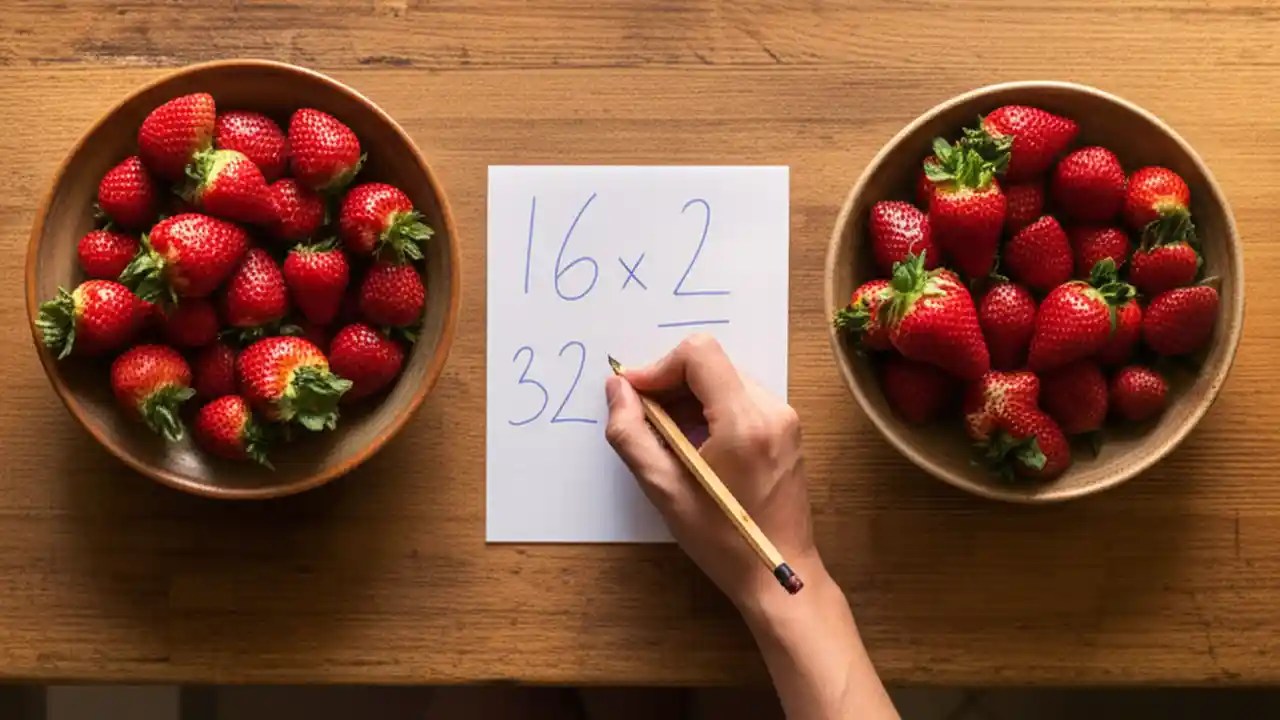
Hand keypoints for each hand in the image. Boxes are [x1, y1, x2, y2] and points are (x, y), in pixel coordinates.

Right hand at [604, 334, 817, 607]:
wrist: (776, 578)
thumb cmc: (722, 543)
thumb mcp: (664, 490)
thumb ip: (631, 434)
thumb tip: (617, 389)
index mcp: (745, 422)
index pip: (699, 353)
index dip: (657, 367)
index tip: (634, 395)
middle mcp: (772, 410)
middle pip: (711, 364)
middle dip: (670, 383)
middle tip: (645, 420)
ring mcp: (784, 419)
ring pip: (724, 378)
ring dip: (688, 398)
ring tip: (668, 439)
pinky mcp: (786, 430)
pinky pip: (740, 398)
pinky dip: (710, 409)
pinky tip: (694, 445)